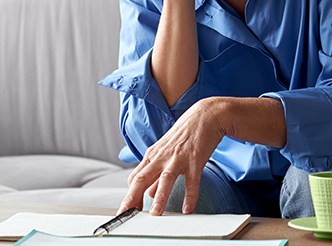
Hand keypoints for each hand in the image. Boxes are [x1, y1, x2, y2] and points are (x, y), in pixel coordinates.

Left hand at [117, 98, 227, 214]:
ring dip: (159, 197)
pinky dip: (190, 196)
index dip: (129, 195)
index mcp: (152, 156)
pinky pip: (192, 181)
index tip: (126, 211)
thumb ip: (156, 174)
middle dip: (132, 198)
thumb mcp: (165, 153)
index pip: (134, 178)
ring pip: (165, 179)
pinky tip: (187, 209)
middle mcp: (161, 157)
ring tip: (155, 214)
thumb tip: (148, 193)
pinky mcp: (195, 160)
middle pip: (142, 178)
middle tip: (126, 214)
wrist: (204, 116)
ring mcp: (177, 158)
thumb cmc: (183, 136)